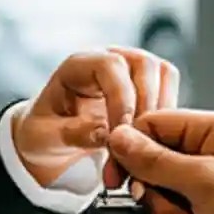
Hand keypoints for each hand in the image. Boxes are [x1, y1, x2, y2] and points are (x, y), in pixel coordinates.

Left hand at [13, 47, 179, 189]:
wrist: (52, 142)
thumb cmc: (44, 134)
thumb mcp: (45, 138)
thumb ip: (72, 134)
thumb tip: (106, 134)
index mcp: (79, 65)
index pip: (110, 66)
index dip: (120, 98)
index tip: (120, 134)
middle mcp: (110, 61)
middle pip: (145, 66)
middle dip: (144, 110)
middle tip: (134, 150)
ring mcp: (132, 73)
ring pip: (164, 78)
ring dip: (160, 117)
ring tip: (141, 152)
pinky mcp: (148, 92)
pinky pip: (169, 98)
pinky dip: (165, 125)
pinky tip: (149, 150)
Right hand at [106, 110, 213, 213]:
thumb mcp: (200, 179)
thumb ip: (152, 160)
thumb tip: (119, 139)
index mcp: (211, 132)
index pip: (151, 127)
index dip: (129, 152)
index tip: (119, 177)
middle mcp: (206, 158)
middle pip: (149, 169)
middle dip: (157, 196)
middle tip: (177, 206)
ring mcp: (204, 192)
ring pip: (156, 203)